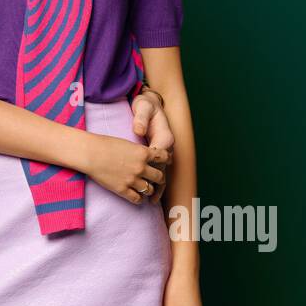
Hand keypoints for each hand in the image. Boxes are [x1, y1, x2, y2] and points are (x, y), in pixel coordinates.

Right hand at [82, 133, 168, 204]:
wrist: (90, 153)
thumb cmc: (105, 144)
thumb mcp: (127, 144)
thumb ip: (140, 152)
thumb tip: (147, 156)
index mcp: (143, 153)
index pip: (164, 157)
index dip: (167, 160)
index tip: (166, 162)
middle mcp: (140, 167)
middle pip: (159, 177)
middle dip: (159, 178)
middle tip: (156, 179)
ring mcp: (132, 180)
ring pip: (149, 190)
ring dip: (148, 189)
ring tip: (144, 188)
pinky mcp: (122, 190)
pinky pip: (137, 199)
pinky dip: (139, 199)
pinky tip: (136, 196)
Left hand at [130, 89, 173, 203]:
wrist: (150, 105)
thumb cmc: (146, 107)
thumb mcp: (143, 108)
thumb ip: (141, 118)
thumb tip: (138, 130)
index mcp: (166, 136)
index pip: (160, 154)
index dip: (152, 164)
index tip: (141, 173)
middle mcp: (167, 147)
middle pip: (162, 167)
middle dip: (156, 181)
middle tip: (149, 195)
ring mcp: (163, 153)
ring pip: (163, 173)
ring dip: (158, 187)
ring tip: (152, 200)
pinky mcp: (157, 156)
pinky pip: (159, 171)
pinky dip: (156, 183)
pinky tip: (150, 194)